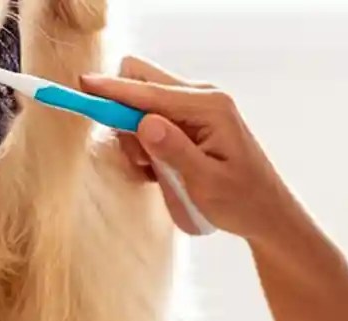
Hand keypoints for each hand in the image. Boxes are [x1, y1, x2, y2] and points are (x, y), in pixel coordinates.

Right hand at [80, 57, 311, 243]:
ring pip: (143, 104)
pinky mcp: (189, 121)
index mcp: (208, 107)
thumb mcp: (206, 183)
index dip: (112, 91)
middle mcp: (202, 97)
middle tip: (135, 156)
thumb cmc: (241, 201)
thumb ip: (175, 151)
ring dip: (135, 138)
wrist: (266, 213)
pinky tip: (162, 171)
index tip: (82, 86)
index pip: (149, 93)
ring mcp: (195, 107)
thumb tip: (145, 124)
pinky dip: (145, 145)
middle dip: (123, 114)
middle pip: (143, 82)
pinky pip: (151, 120)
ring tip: (155, 172)